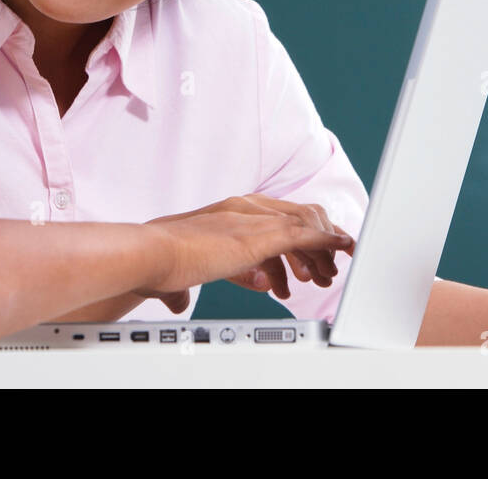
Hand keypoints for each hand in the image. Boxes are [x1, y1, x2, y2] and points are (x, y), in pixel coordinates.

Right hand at [144, 195, 354, 300]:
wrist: (150, 254)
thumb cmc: (164, 260)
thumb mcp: (209, 263)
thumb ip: (238, 271)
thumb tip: (261, 281)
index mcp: (234, 207)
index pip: (282, 214)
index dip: (304, 234)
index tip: (315, 256)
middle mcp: (247, 205)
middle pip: (300, 215)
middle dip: (318, 244)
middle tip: (324, 272)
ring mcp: (254, 216)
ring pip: (307, 223)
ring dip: (322, 250)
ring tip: (325, 276)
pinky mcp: (258, 234)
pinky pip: (304, 234)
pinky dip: (325, 241)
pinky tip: (337, 250)